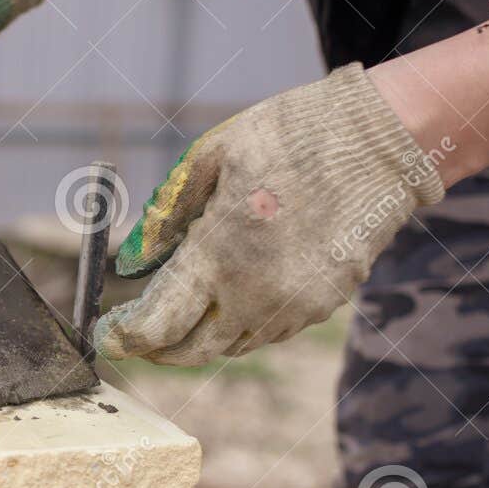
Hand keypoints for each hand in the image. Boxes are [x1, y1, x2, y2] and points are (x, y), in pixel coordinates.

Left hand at [93, 64, 445, 363]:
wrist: (382, 141)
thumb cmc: (291, 135)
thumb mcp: (212, 156)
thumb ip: (166, 213)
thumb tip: (129, 262)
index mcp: (220, 254)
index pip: (156, 325)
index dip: (124, 337)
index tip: (106, 332)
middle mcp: (256, 294)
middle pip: (190, 352)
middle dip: (156, 350)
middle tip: (135, 335)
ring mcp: (293, 306)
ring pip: (230, 347)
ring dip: (197, 338)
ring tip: (177, 313)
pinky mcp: (322, 305)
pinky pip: (267, 332)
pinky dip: (238, 326)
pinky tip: (228, 298)